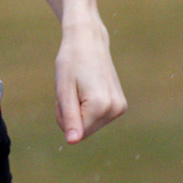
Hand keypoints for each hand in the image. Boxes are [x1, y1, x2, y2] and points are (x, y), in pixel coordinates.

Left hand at [53, 20, 126, 143]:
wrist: (88, 40)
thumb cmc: (71, 62)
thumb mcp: (64, 89)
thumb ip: (69, 117)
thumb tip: (72, 141)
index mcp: (101, 106)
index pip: (75, 132)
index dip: (62, 116)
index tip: (64, 95)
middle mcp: (115, 109)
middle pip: (84, 131)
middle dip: (70, 115)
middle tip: (71, 90)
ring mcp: (120, 108)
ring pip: (90, 125)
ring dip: (78, 111)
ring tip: (79, 88)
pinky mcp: (120, 106)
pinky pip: (97, 118)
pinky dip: (87, 108)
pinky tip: (87, 89)